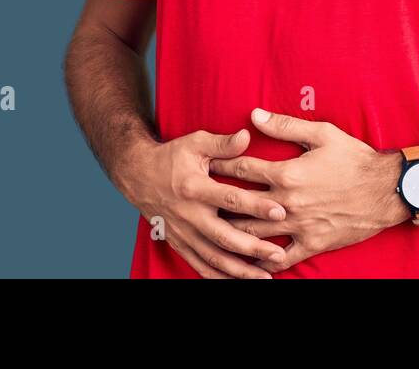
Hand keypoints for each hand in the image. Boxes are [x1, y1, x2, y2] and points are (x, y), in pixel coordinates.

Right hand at [118, 128, 289, 278]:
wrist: (137, 175)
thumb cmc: (172, 156)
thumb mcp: (195, 143)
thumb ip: (223, 144)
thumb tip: (248, 136)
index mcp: (195, 188)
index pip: (231, 199)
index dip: (256, 206)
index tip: (280, 212)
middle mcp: (189, 214)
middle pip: (225, 236)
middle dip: (253, 248)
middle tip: (279, 255)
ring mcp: (183, 233)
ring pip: (214, 257)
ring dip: (240, 270)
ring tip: (266, 277)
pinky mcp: (179, 244)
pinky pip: (200, 265)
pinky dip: (219, 277)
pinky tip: (238, 282)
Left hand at [208, 108, 409, 272]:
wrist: (387, 190)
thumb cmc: (355, 158)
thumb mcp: (322, 134)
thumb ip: (286, 125)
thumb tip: (254, 116)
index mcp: (287, 173)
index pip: (243, 168)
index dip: (220, 165)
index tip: (203, 164)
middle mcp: (287, 202)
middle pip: (240, 204)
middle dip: (217, 202)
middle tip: (196, 201)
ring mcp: (298, 225)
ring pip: (255, 234)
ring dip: (232, 233)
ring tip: (211, 231)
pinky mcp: (312, 243)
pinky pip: (283, 257)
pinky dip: (264, 261)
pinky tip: (248, 263)